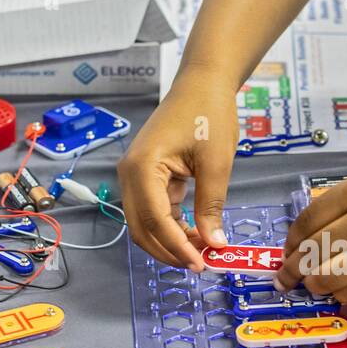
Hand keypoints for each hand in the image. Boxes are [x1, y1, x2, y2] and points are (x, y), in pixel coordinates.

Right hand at [117, 72, 240, 269]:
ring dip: (169, 241)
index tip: (200, 264)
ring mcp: (135, 176)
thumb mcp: (216, 162)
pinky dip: (171, 227)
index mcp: (142, 167)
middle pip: (141, 228)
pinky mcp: (146, 177)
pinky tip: (195, 235)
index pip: (154, 220)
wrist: (202, 83)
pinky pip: (153, 211)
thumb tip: (213, 243)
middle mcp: (130, 174)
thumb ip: (211, 205)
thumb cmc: (209, 114)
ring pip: (144, 224)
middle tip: (201, 264)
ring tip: (201, 251)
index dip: (176, 247)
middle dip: (169, 250)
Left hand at [275, 175, 346, 299]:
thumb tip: (301, 240)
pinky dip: (341, 295)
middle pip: (314, 252)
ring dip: (316, 286)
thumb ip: (342, 208)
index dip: (290, 242)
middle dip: (294, 270)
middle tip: (287, 279)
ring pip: (331, 278)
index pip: (308, 220)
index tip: (286, 253)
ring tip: (314, 286)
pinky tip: (341, 290)